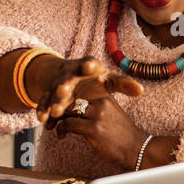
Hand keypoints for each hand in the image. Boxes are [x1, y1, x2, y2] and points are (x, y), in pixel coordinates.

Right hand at [27, 55, 142, 122]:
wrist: (68, 75)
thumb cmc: (94, 79)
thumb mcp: (108, 80)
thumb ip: (123, 85)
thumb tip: (140, 91)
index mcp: (87, 66)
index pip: (89, 63)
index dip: (89, 66)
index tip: (89, 68)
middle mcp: (70, 72)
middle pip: (67, 78)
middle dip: (64, 85)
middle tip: (63, 92)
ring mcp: (57, 83)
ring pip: (53, 92)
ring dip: (53, 101)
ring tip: (54, 112)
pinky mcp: (49, 93)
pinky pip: (44, 101)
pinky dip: (42, 109)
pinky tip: (42, 119)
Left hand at [52, 90, 148, 170]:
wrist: (138, 152)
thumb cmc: (124, 139)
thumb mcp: (113, 117)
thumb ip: (98, 111)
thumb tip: (79, 114)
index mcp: (106, 98)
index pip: (80, 94)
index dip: (69, 103)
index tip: (64, 112)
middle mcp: (101, 103)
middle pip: (72, 100)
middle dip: (61, 110)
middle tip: (55, 119)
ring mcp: (97, 115)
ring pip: (67, 110)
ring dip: (59, 119)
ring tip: (57, 128)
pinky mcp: (93, 128)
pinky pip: (68, 124)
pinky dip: (61, 129)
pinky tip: (61, 135)